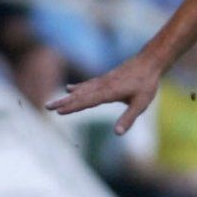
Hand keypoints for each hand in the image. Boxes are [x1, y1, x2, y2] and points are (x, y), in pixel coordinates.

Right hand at [45, 54, 162, 134]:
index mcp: (109, 92)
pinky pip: (87, 84)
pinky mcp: (105, 79)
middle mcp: (102, 86)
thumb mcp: (141, 104)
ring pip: (81, 90)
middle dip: (63, 102)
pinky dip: (77, 88)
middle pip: (79, 96)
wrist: (149, 62)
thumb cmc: (146, 84)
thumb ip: (128, 118)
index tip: (59, 112)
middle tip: (47, 107)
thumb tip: (118, 133)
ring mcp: (102, 81)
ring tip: (52, 102)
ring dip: (66, 97)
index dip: (74, 107)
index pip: (88, 101)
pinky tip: (69, 89)